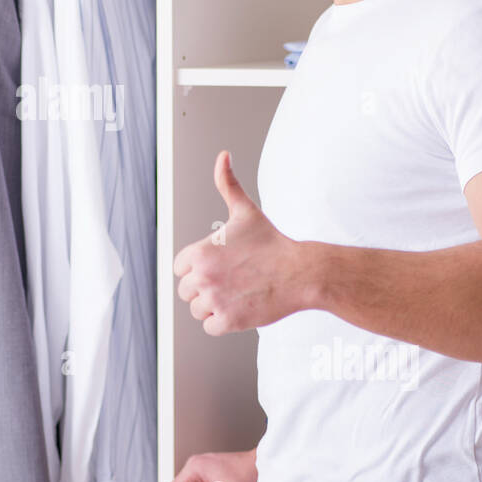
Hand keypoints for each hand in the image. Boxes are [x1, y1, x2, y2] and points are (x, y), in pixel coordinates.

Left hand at [173, 149, 317, 334]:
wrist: (302, 272)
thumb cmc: (272, 241)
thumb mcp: (245, 211)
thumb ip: (227, 184)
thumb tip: (223, 155)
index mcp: (198, 253)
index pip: (179, 269)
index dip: (197, 267)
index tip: (219, 264)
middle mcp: (202, 277)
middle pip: (186, 291)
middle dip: (205, 287)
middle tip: (232, 279)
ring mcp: (215, 300)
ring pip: (198, 310)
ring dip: (214, 305)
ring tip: (238, 292)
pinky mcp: (228, 321)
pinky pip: (210, 326)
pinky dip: (223, 321)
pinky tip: (241, 306)